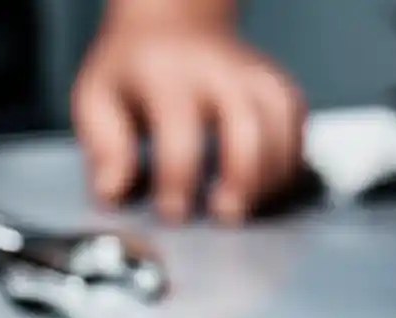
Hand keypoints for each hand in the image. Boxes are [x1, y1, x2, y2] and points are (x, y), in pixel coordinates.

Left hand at [72, 10, 304, 224]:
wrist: (169, 23)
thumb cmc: (130, 70)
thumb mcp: (97, 98)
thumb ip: (105, 146)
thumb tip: (113, 192)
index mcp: (166, 76)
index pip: (180, 136)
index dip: (179, 183)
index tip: (173, 212)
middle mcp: (217, 70)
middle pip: (247, 127)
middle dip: (242, 179)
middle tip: (226, 215)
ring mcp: (252, 73)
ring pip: (283, 124)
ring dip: (272, 175)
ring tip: (250, 208)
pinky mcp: (275, 82)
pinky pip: (298, 121)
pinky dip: (291, 158)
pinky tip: (269, 186)